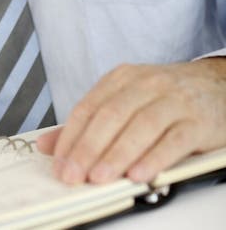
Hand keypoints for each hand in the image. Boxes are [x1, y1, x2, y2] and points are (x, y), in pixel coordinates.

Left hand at [37, 58, 225, 184]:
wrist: (216, 85)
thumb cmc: (166, 97)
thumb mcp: (126, 100)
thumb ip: (88, 123)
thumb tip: (47, 145)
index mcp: (122, 78)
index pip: (89, 107)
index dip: (71, 137)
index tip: (59, 164)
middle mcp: (146, 84)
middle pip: (111, 115)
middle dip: (89, 147)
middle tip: (73, 175)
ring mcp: (173, 101)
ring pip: (141, 126)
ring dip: (118, 154)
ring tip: (100, 177)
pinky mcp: (197, 121)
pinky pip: (174, 140)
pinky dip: (155, 158)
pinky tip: (140, 175)